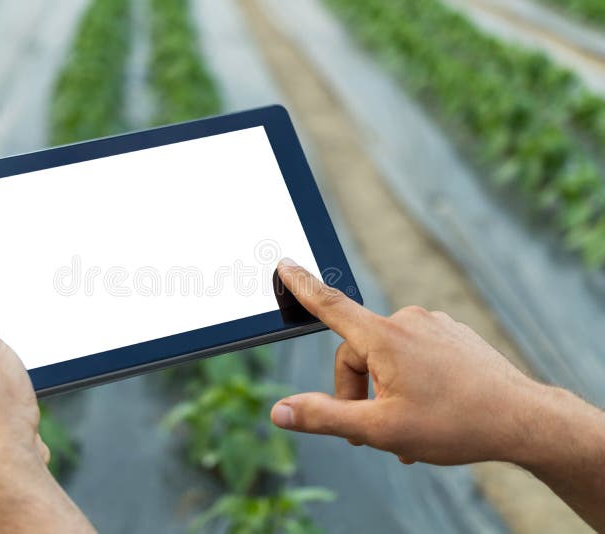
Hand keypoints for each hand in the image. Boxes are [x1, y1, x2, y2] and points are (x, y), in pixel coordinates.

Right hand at [270, 258, 538, 465]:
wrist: (524, 419)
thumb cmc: (454, 424)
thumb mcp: (380, 430)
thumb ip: (325, 417)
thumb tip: (280, 411)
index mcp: (384, 338)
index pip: (329, 305)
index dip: (302, 286)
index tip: (285, 265)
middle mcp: (407, 321)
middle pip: (357, 353)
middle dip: (356, 393)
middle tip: (372, 435)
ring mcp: (433, 325)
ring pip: (387, 358)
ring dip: (385, 393)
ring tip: (407, 431)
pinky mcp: (453, 334)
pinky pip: (416, 355)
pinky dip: (411, 383)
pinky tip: (429, 413)